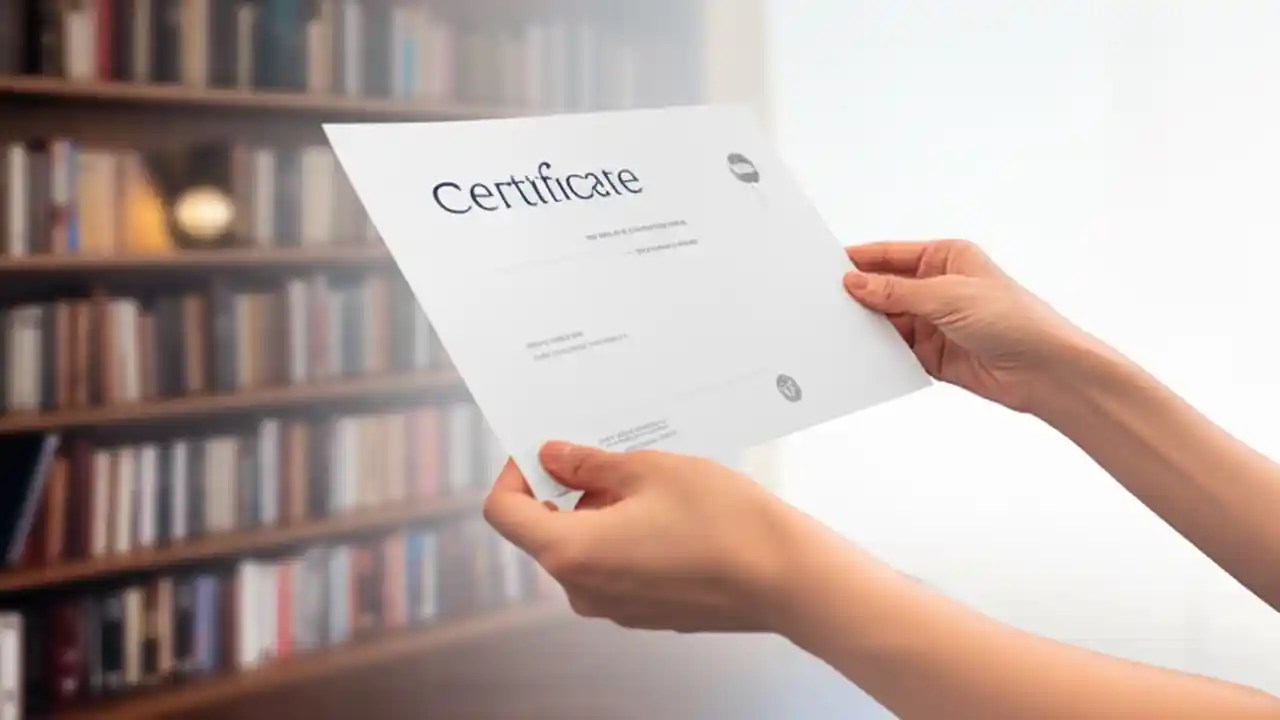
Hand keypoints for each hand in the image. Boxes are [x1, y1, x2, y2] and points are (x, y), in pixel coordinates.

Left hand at [483, 442, 805, 632]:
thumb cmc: (720, 520)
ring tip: (649, 481)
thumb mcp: (649, 471)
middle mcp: (582, 589)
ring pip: (582, 546)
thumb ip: (589, 464)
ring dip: (599, 510)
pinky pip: (612, 566)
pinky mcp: (642, 612)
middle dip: (566, 488)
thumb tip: (552, 456)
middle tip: (609, 455)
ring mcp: (613, 607)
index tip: (546, 451)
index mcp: (571, 552)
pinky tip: (666, 513)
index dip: (515, 474)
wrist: (784, 578)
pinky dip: (622, 535)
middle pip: (544, 529)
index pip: (505, 512)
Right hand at [844, 239, 1091, 412]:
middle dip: (859, 297)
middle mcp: (939, 287)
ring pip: (888, 322)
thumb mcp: (947, 296)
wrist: (1045, 370)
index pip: (891, 255)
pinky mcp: (934, 355)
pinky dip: (882, 354)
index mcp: (946, 258)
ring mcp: (936, 322)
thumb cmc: (1014, 319)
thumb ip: (896, 292)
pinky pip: (897, 352)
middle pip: (885, 289)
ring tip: (839, 332)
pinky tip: (863, 356)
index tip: (827, 267)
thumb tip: (855, 282)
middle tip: (825, 303)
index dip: (859, 260)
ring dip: (869, 328)